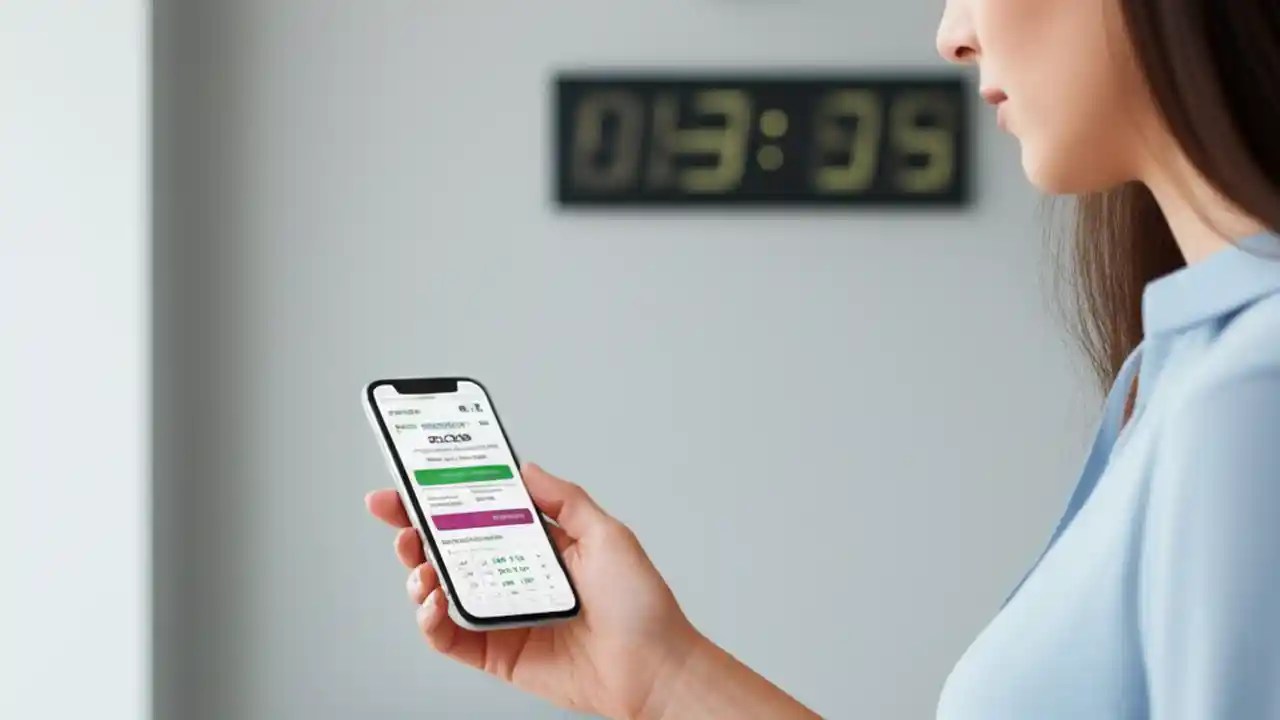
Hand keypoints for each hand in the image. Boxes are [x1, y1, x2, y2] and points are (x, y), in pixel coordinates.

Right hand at [365, 463, 704, 719]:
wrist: (653, 669)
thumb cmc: (641, 606)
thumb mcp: (607, 533)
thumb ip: (563, 499)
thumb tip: (524, 467)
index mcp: (537, 544)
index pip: (478, 512)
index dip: (442, 496)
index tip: (411, 479)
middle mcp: (514, 576)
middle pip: (449, 548)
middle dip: (413, 528)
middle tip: (397, 516)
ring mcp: (501, 615)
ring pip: (439, 590)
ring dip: (417, 572)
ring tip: (419, 562)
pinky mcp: (496, 653)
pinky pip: (449, 636)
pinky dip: (429, 619)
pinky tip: (434, 601)